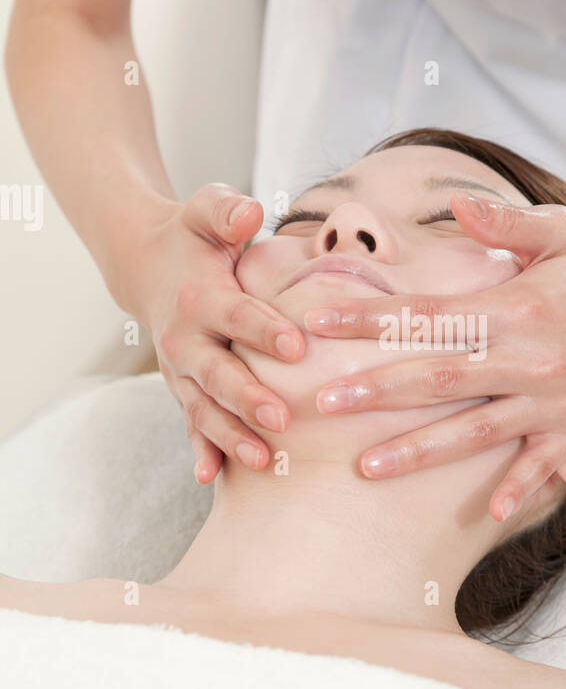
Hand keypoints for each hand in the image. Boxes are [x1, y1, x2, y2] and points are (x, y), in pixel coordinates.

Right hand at [134, 184, 304, 481]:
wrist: (145, 266)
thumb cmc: (193, 238)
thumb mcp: (205, 211)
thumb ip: (225, 210)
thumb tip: (250, 212)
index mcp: (199, 297)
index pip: (237, 316)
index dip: (265, 330)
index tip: (298, 346)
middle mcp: (184, 339)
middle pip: (218, 373)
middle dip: (248, 397)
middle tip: (282, 417)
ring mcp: (180, 370)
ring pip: (204, 408)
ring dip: (230, 436)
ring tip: (262, 461)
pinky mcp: (183, 388)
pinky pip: (190, 424)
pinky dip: (201, 450)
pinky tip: (211, 478)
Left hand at [304, 192, 565, 519]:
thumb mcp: (562, 232)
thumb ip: (504, 222)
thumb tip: (455, 203)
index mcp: (518, 309)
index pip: (429, 317)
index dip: (369, 319)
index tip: (319, 321)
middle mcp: (531, 361)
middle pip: (437, 382)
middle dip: (374, 394)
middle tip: (321, 406)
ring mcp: (554, 404)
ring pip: (473, 435)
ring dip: (417, 452)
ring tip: (364, 467)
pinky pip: (540, 468)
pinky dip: (516, 491)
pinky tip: (485, 515)